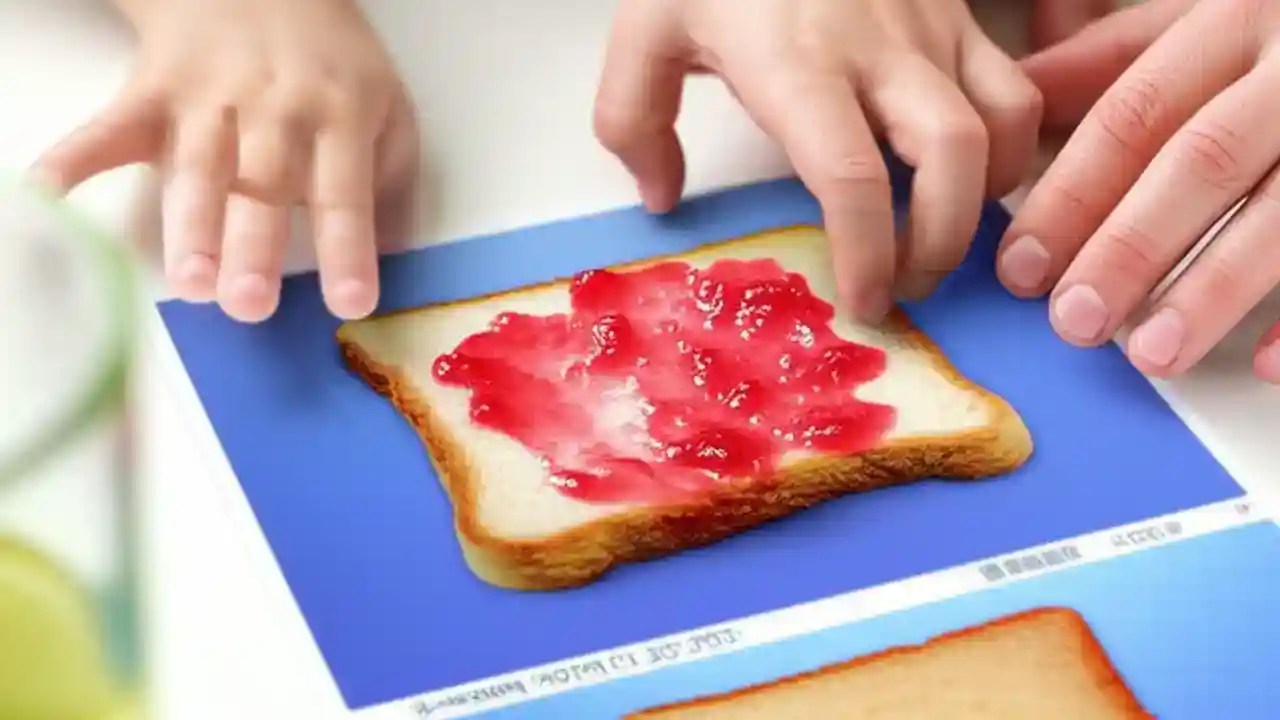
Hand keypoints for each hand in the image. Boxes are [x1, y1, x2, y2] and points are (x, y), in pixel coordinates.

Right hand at [33, 0, 418, 322]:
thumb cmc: (331, 67)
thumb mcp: (387, 110)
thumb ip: (390, 184)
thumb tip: (391, 258)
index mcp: (339, 116)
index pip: (345, 192)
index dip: (348, 248)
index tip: (350, 303)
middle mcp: (275, 109)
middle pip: (264, 184)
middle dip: (256, 246)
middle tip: (250, 305)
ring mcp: (209, 100)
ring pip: (199, 168)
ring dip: (192, 227)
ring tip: (191, 284)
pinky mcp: (152, 93)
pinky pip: (109, 128)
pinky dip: (73, 160)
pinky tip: (46, 198)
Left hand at [592, 0, 1043, 322]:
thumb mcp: (645, 31)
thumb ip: (633, 121)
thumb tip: (662, 198)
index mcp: (796, 63)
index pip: (851, 177)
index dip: (867, 254)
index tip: (864, 302)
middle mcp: (877, 48)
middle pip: (951, 159)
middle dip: (940, 242)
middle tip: (906, 284)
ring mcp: (930, 26)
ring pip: (1000, 124)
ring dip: (981, 200)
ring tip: (938, 239)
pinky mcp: (959, 12)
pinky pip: (1014, 89)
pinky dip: (1007, 148)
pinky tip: (965, 177)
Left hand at [1001, 0, 1279, 383]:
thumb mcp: (1205, 20)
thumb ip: (1114, 60)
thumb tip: (1017, 94)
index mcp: (1238, 23)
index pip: (1136, 114)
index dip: (1072, 195)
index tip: (1020, 268)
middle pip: (1204, 161)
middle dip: (1132, 246)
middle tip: (1075, 321)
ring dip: (1215, 289)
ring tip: (1153, 354)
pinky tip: (1266, 365)